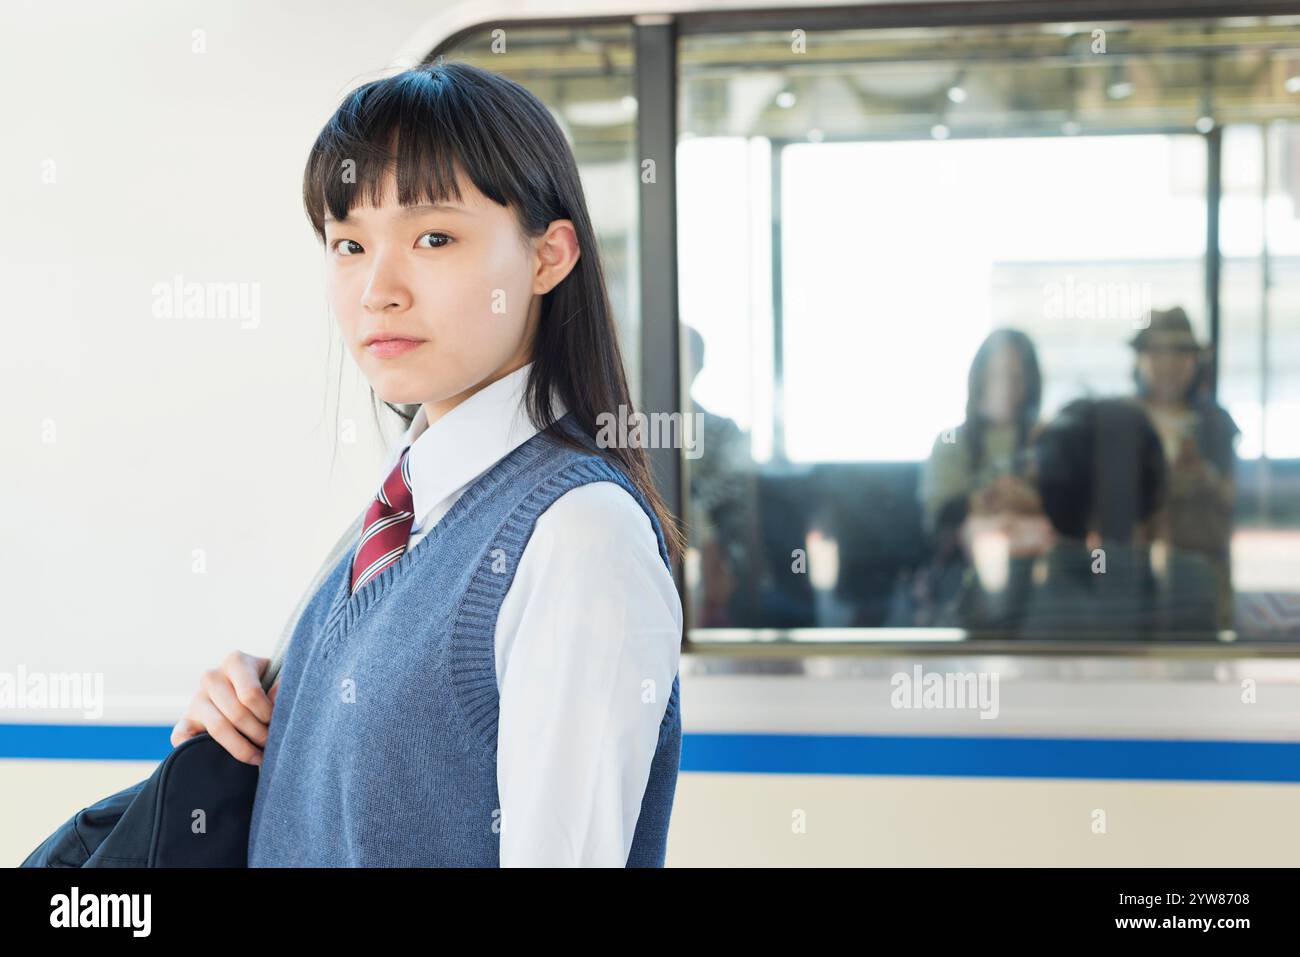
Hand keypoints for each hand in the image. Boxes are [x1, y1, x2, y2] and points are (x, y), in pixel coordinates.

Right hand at [170, 650, 277, 765]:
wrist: (241, 691)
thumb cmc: (267, 683)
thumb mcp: (278, 676)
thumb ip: (282, 684)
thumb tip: (276, 698)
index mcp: (236, 661)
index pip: (250, 694)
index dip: (267, 714)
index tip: (278, 723)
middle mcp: (211, 677)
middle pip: (236, 714)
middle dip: (259, 735)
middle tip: (272, 745)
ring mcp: (195, 699)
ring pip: (218, 729)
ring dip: (242, 748)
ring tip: (259, 757)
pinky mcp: (183, 720)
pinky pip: (182, 738)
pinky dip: (200, 752)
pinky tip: (223, 761)